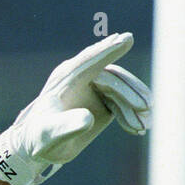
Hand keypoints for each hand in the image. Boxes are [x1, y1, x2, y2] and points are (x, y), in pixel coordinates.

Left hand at [0, 32, 152, 184]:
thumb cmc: (40, 138)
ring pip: (121, 91)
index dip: (108, 50)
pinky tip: (138, 130)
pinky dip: (130, 115)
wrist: (39, 146)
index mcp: (67, 77)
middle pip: (113, 77)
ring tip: (144, 126)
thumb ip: (67, 125)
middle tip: (145, 107)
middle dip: (130, 92)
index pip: (91, 60)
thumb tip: (89, 119)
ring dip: (134, 106)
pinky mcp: (103, 100)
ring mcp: (95, 87)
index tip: (127, 38)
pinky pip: (122, 103)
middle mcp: (83, 77)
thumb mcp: (51, 133)